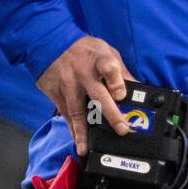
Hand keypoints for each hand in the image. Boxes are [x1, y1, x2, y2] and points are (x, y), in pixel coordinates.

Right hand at [36, 36, 132, 155]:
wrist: (49, 40)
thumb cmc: (82, 48)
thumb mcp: (105, 50)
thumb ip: (121, 69)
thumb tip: (138, 87)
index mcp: (98, 59)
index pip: (110, 68)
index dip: (117, 82)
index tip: (122, 95)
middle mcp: (83, 73)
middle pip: (98, 96)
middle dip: (111, 114)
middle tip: (122, 129)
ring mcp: (68, 84)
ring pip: (77, 110)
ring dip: (82, 131)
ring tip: (86, 148)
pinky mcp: (55, 92)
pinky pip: (64, 113)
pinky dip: (70, 128)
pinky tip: (76, 141)